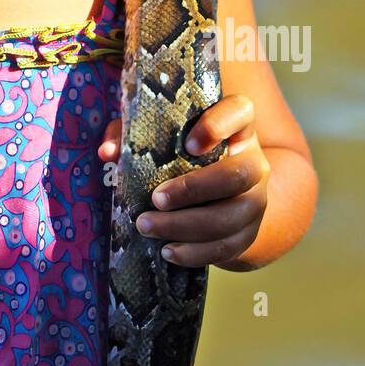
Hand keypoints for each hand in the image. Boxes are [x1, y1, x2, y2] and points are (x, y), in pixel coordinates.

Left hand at [97, 93, 270, 267]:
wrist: (222, 193)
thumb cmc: (181, 152)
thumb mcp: (159, 135)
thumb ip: (130, 135)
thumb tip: (108, 151)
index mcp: (236, 125)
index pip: (239, 112)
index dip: (217, 126)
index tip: (187, 144)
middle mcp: (254, 160)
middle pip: (238, 174)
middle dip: (194, 189)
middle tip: (156, 198)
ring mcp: (256, 198)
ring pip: (231, 216)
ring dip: (186, 226)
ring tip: (147, 227)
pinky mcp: (249, 231)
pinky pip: (228, 246)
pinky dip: (196, 252)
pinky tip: (168, 251)